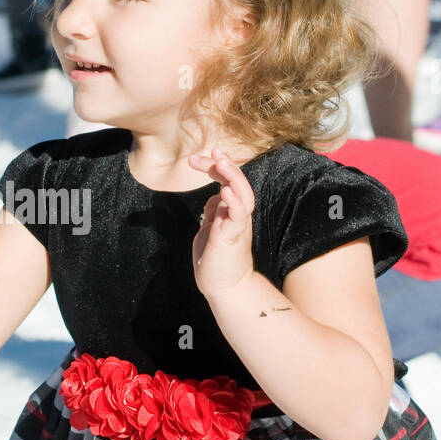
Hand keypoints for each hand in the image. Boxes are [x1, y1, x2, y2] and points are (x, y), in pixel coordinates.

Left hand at [189, 147, 256, 298]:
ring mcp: (237, 225)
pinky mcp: (233, 237)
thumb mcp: (210, 230)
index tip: (197, 158)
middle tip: (212, 152)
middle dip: (224, 165)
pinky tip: (224, 191)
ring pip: (243, 194)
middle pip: (237, 182)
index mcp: (231, 211)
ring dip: (233, 176)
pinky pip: (239, 216)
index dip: (215, 167)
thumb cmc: (216, 261)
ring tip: (221, 162)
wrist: (224, 287)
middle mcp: (237, 215)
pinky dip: (233, 202)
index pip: (226, 181)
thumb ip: (213, 213)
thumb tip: (214, 197)